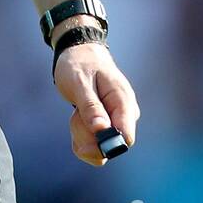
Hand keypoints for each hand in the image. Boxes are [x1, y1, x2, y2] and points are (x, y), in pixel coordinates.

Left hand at [53, 42, 139, 165]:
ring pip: (100, 148)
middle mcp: (126, 115)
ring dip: (82, 134)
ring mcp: (117, 122)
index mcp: (123, 101)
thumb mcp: (79, 82)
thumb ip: (90, 106)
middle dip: (87, 137)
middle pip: (111, 146)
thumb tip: (102, 129)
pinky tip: (78, 117)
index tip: (85, 138)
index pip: (126, 138)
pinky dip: (81, 135)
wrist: (79, 54)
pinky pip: (94, 145)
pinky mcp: (108, 127)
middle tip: (76, 114)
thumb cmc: (79, 64)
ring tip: (77, 110)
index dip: (106, 144)